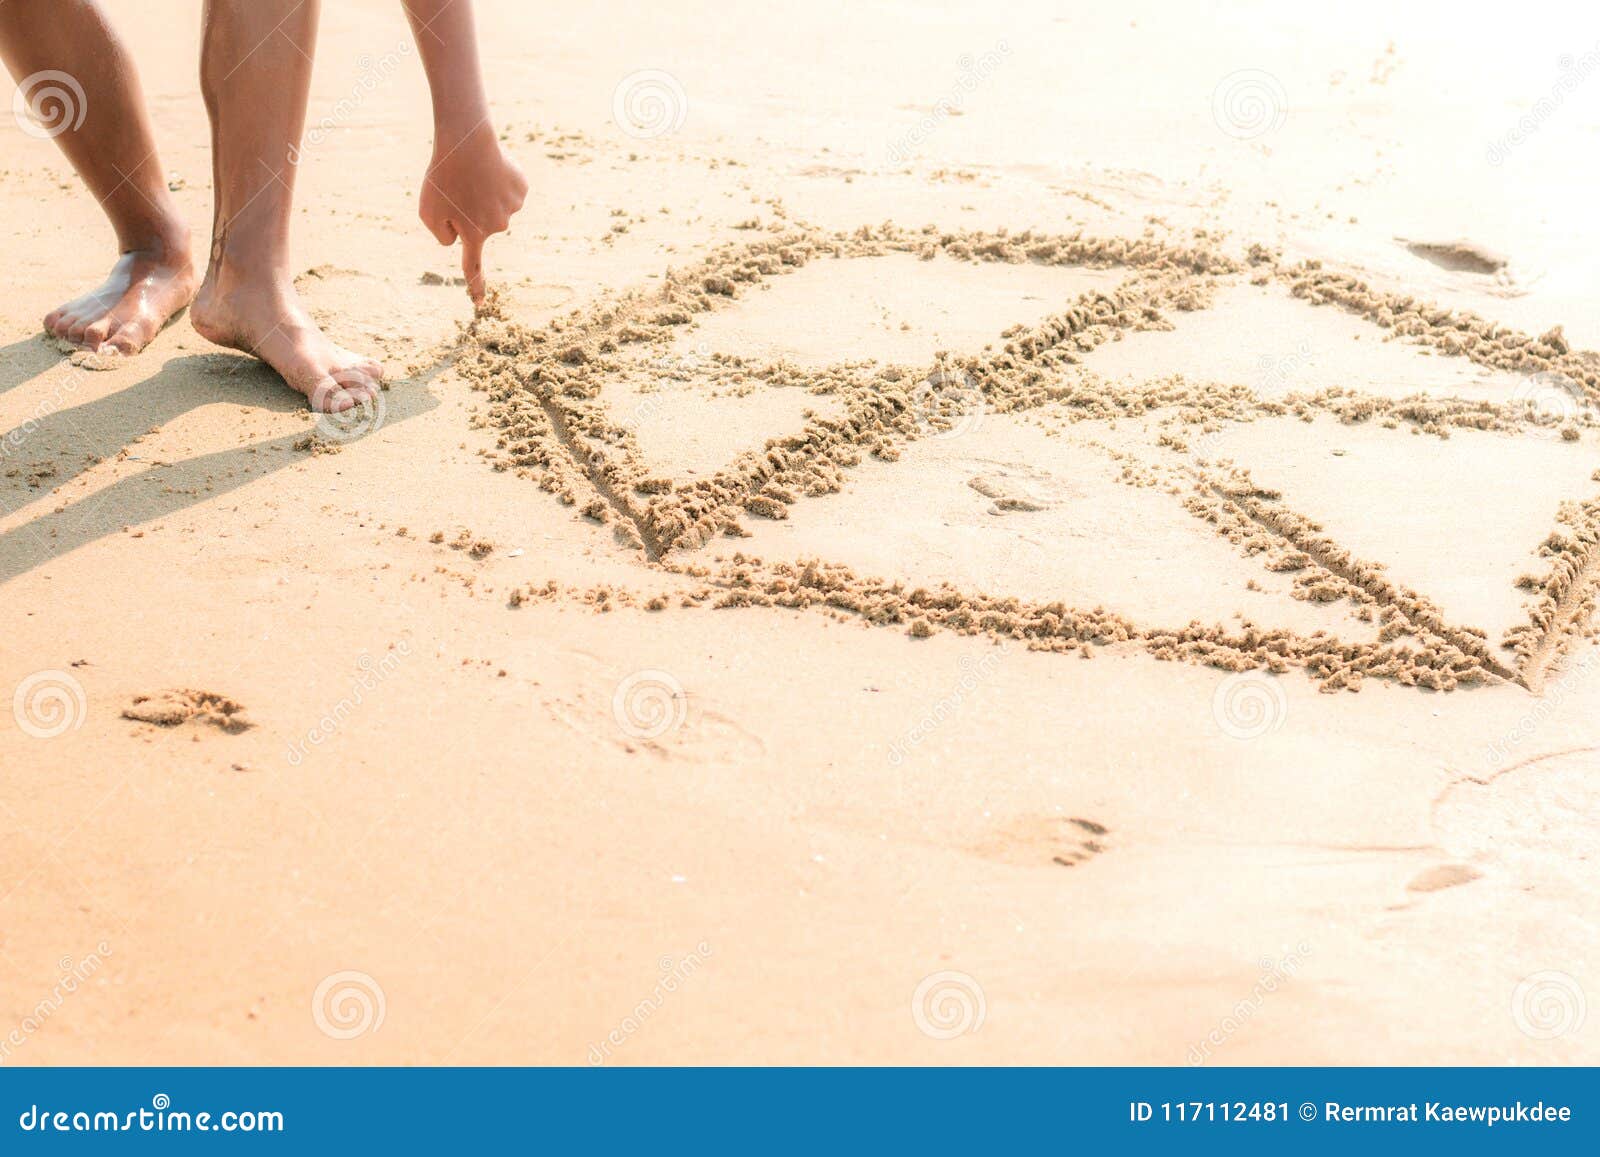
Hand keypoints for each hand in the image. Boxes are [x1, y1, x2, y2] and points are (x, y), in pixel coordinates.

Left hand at [418, 122, 527, 302]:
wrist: (467, 141)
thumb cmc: (443, 177)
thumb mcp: (427, 211)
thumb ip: (441, 235)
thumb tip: (459, 239)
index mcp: (474, 235)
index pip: (473, 267)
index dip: (475, 286)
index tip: (478, 304)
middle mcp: (498, 226)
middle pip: (481, 225)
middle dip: (470, 211)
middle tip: (457, 186)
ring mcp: (512, 207)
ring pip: (495, 206)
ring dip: (484, 194)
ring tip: (473, 175)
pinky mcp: (521, 189)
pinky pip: (508, 190)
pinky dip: (498, 181)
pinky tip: (490, 169)